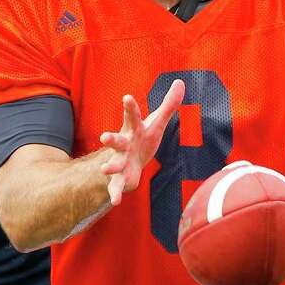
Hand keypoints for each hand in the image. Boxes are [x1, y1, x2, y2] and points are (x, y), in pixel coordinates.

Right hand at [99, 79, 185, 205]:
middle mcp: (124, 145)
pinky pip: (116, 187)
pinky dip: (114, 194)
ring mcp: (120, 162)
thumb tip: (180, 82)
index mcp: (133, 130)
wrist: (132, 163)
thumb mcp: (157, 122)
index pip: (132, 117)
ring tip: (104, 169)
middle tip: (104, 137)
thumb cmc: (144, 139)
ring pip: (113, 164)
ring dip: (109, 167)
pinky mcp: (121, 179)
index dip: (130, 107)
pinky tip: (115, 202)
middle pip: (116, 141)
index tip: (127, 97)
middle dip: (110, 139)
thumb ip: (169, 104)